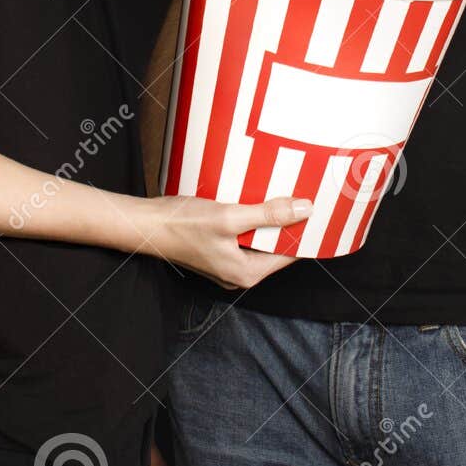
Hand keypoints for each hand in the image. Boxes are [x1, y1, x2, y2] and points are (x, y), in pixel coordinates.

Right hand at [141, 192, 312, 288]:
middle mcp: (238, 273)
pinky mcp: (217, 250)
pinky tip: (253, 199)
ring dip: (269, 219)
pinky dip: (251, 219)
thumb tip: (305, 210)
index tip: (319, 210)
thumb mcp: (230, 216)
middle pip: (274, 247)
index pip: (289, 254)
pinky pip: (244, 235)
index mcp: (246, 273)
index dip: (305, 232)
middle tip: (303, 195)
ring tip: (282, 193)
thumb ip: (268, 214)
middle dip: (288, 224)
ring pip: (259, 239)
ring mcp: (227, 262)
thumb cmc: (182, 224)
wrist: (145, 225)